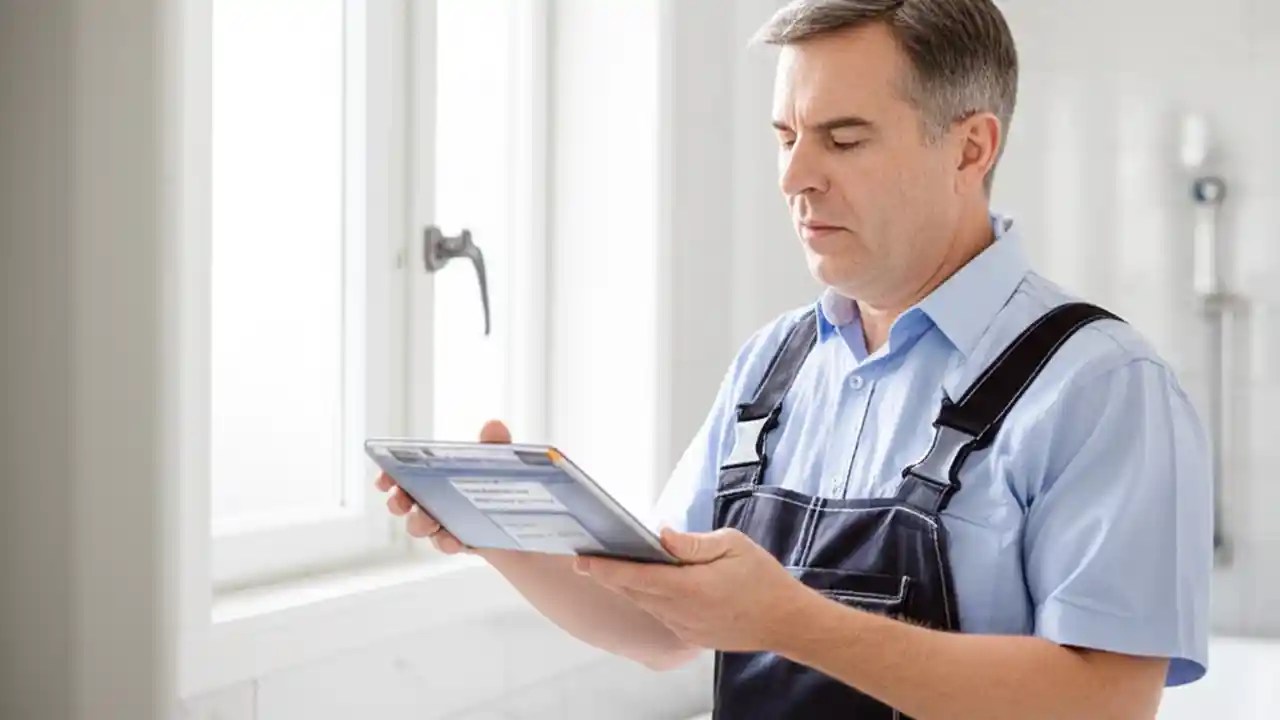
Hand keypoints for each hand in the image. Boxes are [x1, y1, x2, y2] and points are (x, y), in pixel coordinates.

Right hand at [374, 419, 512, 554]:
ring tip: (430, 522)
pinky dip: (447, 542)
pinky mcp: (459, 541)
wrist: (526, 516)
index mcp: (434, 474)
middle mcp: (431, 499)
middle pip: (403, 502)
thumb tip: (493, 426)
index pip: (402, 474)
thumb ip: (496, 444)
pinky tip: (454, 541)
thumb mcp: (502, 459)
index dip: (388, 476)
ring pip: (419, 525)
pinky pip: (446, 544)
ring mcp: (442, 522)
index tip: (384, 479)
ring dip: (419, 523)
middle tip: (401, 502)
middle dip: (398, 501)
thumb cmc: (504, 481)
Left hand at [573, 527, 814, 652]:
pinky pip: (661, 614)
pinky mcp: (690, 636)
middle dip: (608, 575)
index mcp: (689, 586)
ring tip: (611, 567)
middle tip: (585, 558)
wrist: (786, 622)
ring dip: (628, 587)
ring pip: (645, 604)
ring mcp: (684, 627)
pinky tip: (649, 585)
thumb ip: (694, 542)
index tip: (582, 561)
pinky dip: (649, 598)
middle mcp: (681, 611)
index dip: (605, 569)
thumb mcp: (733, 545)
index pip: (637, 576)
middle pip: (634, 591)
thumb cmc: (763, 579)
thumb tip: (662, 533)